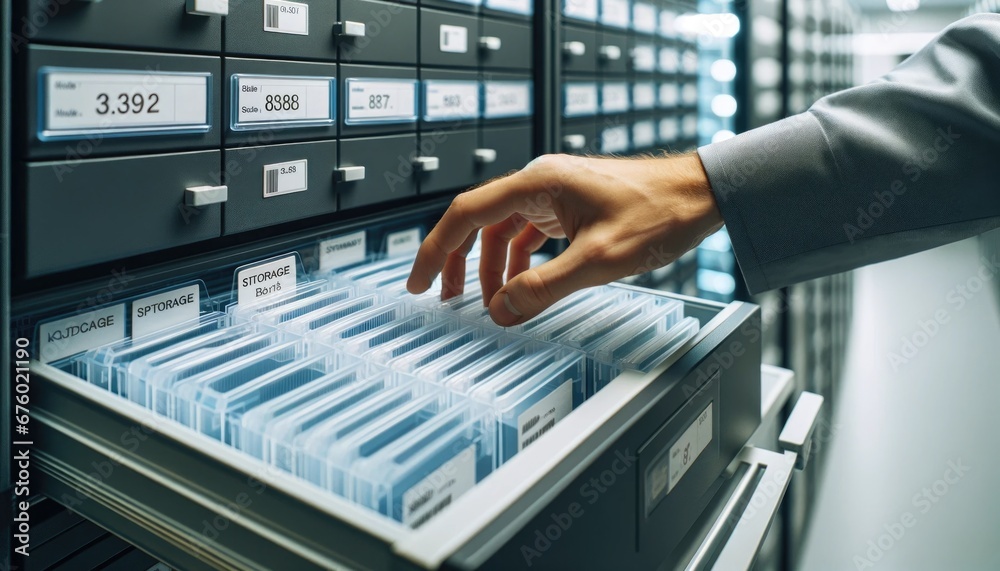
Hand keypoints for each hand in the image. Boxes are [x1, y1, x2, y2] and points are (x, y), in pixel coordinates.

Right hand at [406, 152, 723, 325]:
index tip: (420, 279)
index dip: (437, 249)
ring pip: (506, 231)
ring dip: (495, 267)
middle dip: (461, 263)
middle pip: (481, 223)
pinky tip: (524, 284)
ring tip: (491, 303)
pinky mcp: (571, 206)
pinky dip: (521, 261)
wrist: (702, 195)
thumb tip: (503, 312)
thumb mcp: (598, 260)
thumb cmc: (660, 213)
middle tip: (444, 297)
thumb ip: (545, 288)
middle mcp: (541, 182)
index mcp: (538, 183)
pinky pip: (530, 234)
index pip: (468, 214)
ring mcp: (556, 193)